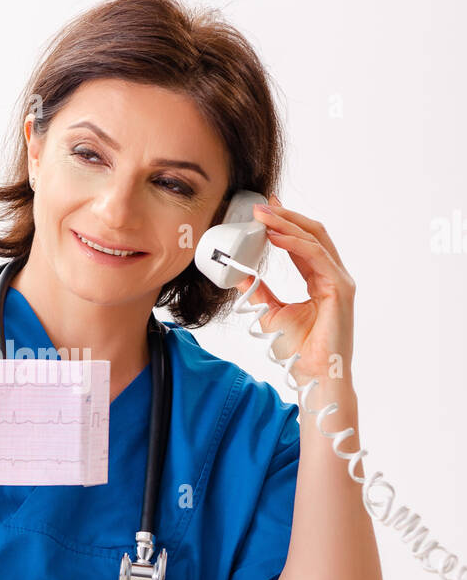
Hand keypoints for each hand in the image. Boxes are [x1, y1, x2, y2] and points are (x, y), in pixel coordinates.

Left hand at [236, 198, 356, 385]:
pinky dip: (295, 243)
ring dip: (287, 224)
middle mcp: (333, 276)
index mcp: (321, 280)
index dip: (284, 224)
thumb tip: (239, 274)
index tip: (263, 211)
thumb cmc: (299, 350)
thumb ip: (258, 292)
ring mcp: (339, 281)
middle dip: (285, 217)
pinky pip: (316, 256)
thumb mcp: (271, 313)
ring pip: (315, 239)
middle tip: (260, 205)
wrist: (313, 374)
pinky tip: (275, 236)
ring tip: (262, 214)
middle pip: (311, 234)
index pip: (303, 243)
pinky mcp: (340, 288)